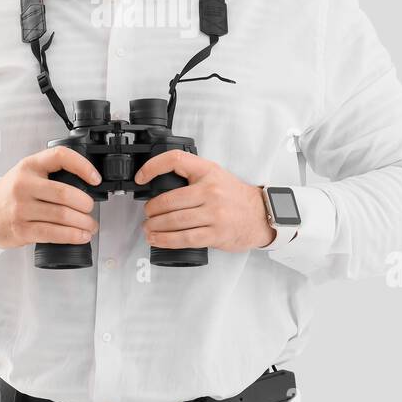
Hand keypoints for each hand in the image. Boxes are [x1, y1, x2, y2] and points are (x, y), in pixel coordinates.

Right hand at [0, 146, 101, 249]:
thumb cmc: (12, 193)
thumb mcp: (27, 172)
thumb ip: (50, 172)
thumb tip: (86, 183)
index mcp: (30, 165)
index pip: (60, 156)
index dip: (83, 166)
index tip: (95, 179)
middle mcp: (24, 185)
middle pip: (64, 193)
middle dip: (85, 203)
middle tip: (91, 208)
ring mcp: (21, 208)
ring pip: (61, 215)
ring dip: (83, 223)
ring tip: (90, 225)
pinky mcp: (21, 229)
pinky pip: (53, 233)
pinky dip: (72, 235)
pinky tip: (81, 236)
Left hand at [135, 150, 272, 252]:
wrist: (261, 215)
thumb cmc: (234, 196)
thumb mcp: (215, 175)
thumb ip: (192, 175)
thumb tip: (158, 184)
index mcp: (208, 171)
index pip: (175, 160)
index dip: (153, 167)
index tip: (140, 178)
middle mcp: (210, 191)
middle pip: (169, 200)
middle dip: (151, 210)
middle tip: (147, 215)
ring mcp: (214, 213)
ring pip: (174, 221)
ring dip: (154, 227)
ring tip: (148, 229)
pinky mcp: (215, 234)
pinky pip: (184, 238)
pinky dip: (166, 240)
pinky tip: (157, 240)